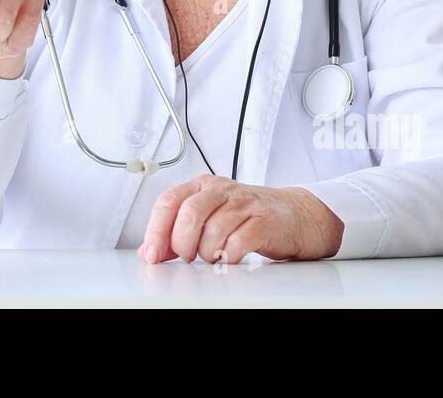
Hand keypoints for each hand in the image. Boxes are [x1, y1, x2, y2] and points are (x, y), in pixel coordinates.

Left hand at [137, 175, 343, 264]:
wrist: (293, 214)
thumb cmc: (246, 217)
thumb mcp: (209, 216)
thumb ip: (178, 230)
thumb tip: (149, 251)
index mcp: (202, 185)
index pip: (169, 201)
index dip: (156, 230)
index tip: (152, 254)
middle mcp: (221, 190)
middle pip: (189, 214)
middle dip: (182, 244)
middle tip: (187, 257)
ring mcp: (244, 203)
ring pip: (213, 230)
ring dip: (206, 252)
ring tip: (212, 256)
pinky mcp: (264, 220)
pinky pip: (238, 242)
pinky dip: (228, 257)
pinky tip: (229, 258)